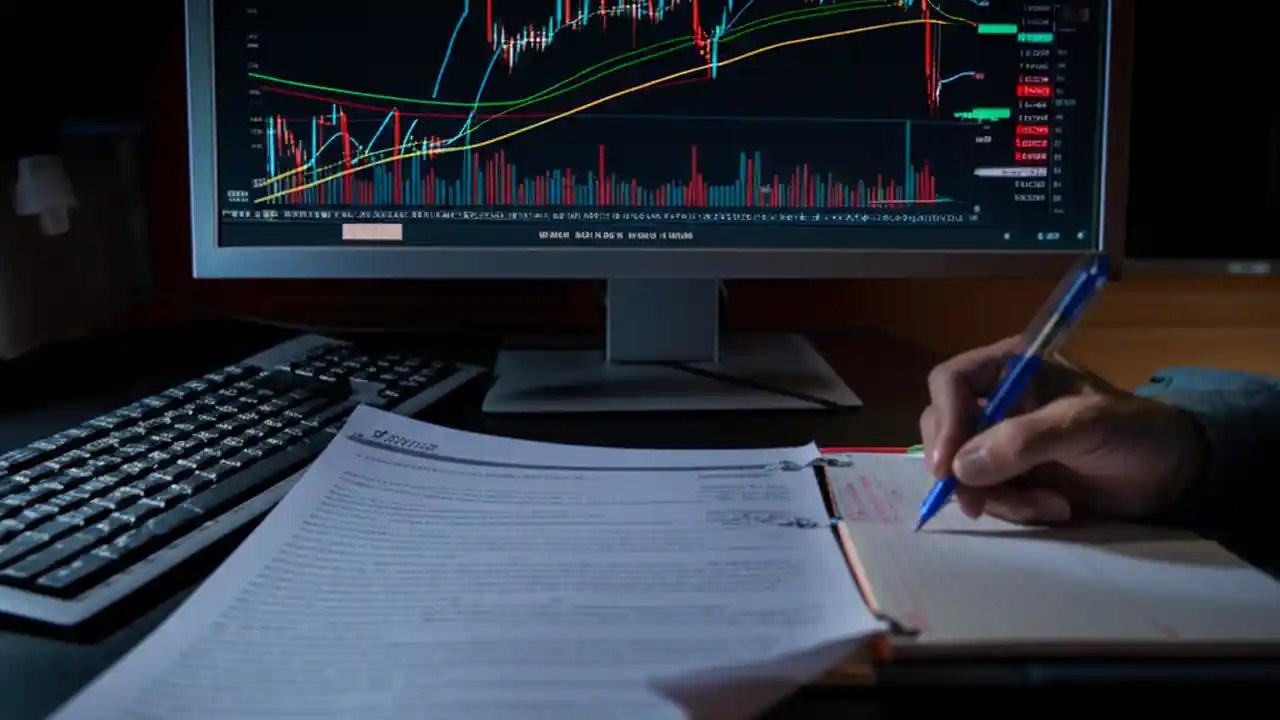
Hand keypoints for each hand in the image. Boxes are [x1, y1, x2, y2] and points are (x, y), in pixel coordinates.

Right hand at [919, 336, 1205, 524]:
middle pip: (943, 428)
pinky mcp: (1012, 475)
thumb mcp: (1084, 426)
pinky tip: (1055, 507)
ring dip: (998, 495)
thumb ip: (1023, 441)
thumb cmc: (1133, 432)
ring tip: (1048, 505)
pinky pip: (987, 493)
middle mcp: (998, 399)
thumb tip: (961, 467)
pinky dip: (1014, 507)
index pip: (951, 381)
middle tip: (977, 502)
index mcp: (1011, 367)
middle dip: (961, 469)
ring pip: (962, 469)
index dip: (944, 420)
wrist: (1170, 475)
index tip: (947, 467)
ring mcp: (1001, 440)